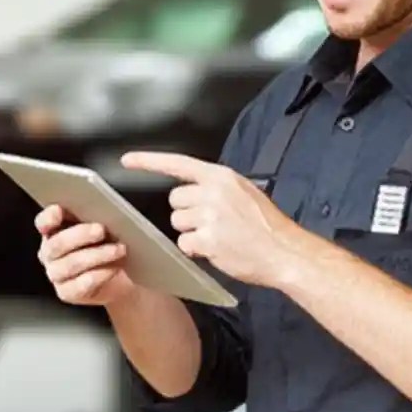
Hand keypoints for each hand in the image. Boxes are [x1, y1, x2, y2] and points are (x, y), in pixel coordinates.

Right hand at [35, 204, 136, 305]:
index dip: (48, 217)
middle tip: (101, 229)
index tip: (59, 210)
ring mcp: (55, 275)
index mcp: (53, 230)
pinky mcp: (67, 293)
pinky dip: (100, 275)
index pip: (43, 222)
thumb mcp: (102, 227)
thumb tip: (101, 210)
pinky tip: (113, 268)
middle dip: (80, 235)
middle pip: (57, 244)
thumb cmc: (109, 246)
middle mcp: (49, 253)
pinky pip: (81, 284)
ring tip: (117, 249)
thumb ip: (94, 217)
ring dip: (97, 255)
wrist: (121, 278)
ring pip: (71, 264)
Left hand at [121, 151, 295, 286]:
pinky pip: (185, 243)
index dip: (149, 162)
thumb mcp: (244, 192)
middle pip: (175, 199)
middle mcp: (213, 192)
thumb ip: (217, 188)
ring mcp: (210, 215)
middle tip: (210, 222)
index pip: (178, 163)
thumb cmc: (267, 226)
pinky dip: (196, 250)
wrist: (285, 251)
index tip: (127, 160)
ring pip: (178, 222)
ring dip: (192, 232)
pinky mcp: (208, 239)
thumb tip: (193, 191)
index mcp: (221, 177)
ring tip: (218, 236)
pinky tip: (216, 249)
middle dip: (186, 212)